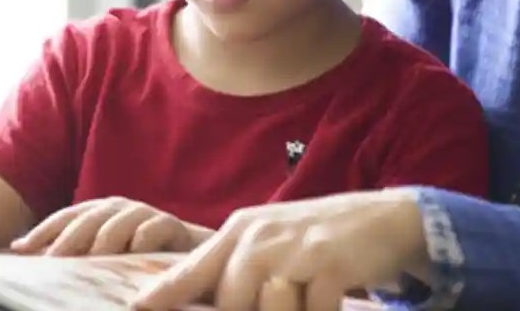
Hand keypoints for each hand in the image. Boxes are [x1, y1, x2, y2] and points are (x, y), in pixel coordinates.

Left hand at [10, 197, 212, 256]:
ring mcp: (144, 214)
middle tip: (51, 259)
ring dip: (103, 239)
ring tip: (91, 258)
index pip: (65, 218)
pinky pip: (154, 228)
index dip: (43, 231)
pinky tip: (134, 251)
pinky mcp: (171, 225)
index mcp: (97, 212)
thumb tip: (20, 251)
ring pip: (118, 223)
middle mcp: (118, 208)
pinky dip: (143, 237)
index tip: (20, 249)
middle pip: (88, 220)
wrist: (188, 249)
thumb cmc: (138, 253)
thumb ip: (72, 250)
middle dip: (68, 238)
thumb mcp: (103, 251)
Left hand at [131, 189, 429, 310]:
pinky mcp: (327, 264)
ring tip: (304, 295)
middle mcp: (259, 237)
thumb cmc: (318, 238)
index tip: (135, 308)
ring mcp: (293, 249)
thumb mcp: (269, 241)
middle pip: (230, 302)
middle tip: (281, 298)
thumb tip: (203, 297)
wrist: (383, 217)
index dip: (165, 293)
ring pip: (267, 308)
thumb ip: (234, 266)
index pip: (194, 269)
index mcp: (240, 231)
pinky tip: (330, 301)